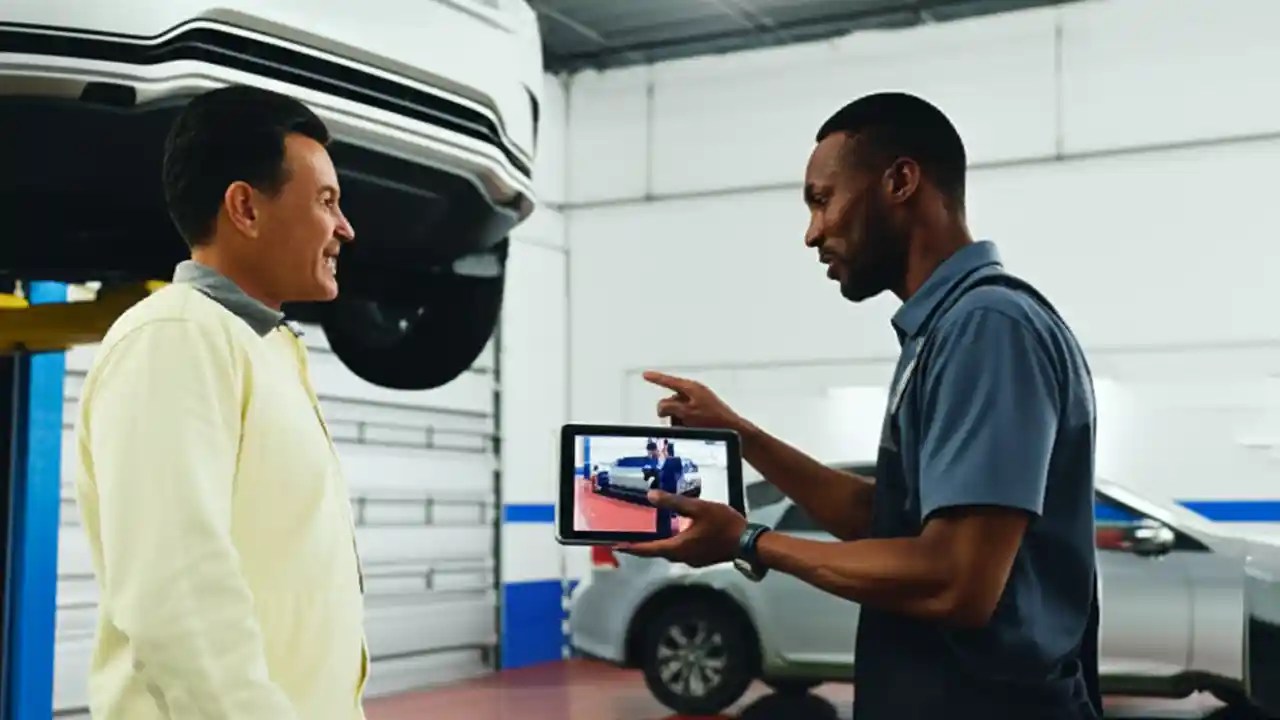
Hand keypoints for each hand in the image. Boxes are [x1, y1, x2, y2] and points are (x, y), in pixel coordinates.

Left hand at [616, 490, 746, 567]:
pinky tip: (674, 533)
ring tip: (648, 534)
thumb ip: (673, 502)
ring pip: (669, 552)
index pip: (647, 549)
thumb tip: (650, 496)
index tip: (616, 546)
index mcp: (677, 548)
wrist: (748, 543)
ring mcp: (692, 559)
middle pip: (656, 552)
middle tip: (628, 539)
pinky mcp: (701, 558)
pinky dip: (671, 543)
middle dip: (642, 546)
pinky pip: (680, 551)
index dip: (631, 547)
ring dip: (657, 544)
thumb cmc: (723, 524)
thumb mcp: (698, 508)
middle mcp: (682, 557)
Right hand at [642, 370, 747, 431]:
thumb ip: (669, 407)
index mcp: (691, 387)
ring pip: (677, 410)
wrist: (732, 430)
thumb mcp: (686, 412)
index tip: (645, 374)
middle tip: (678, 421)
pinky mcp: (701, 412)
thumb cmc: (713, 419)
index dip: (655, 378)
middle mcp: (694, 392)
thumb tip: (660, 407)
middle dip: (670, 412)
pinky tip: (692, 428)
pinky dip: (685, 422)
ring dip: (678, 420)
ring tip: (689, 426)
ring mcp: (698, 402)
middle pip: (671, 400)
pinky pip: (685, 416)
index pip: (668, 381)